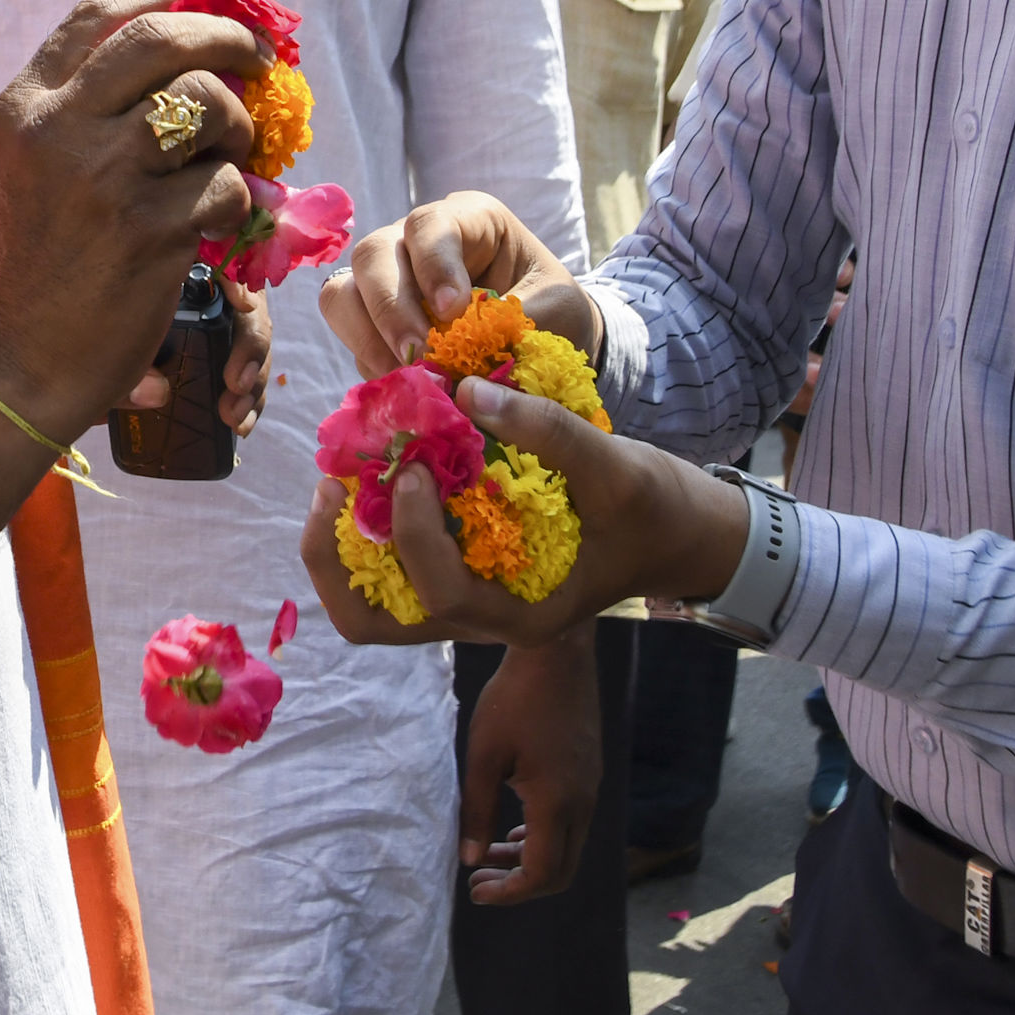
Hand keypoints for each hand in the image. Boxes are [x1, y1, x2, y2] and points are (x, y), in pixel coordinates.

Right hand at [0, 0, 272, 429]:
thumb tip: (188, 50)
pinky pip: (226, 183)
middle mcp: (57, 129)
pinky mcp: (149, 230)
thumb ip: (85, 107)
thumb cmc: (44, 257)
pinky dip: (235, 199)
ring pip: (205, 103)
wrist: (28, 357)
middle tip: (258, 58)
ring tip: (232, 154)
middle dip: (224, 36)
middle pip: (159, 38)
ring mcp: (104, 178)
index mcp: (23, 106)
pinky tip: (214, 221)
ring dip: (237, 126)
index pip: (96, 19)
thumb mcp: (35, 165)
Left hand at [295, 374, 739, 650]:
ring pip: (370, 608)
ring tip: (337, 483)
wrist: (678, 535)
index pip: (441, 594)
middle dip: (335, 556)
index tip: (416, 468)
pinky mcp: (461, 577)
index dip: (415, 533)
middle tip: (336, 484)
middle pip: (372, 624)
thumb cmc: (654, 509)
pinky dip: (367, 533)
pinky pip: (388, 575)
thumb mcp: (617, 466)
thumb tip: (463, 390)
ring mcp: (465, 604)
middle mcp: (481, 622)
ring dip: (337, 552)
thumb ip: (546, 430)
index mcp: (522, 615)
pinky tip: (373, 476)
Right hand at [320, 192, 585, 383]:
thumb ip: (519, 325)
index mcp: (468, 220)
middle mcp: (416, 241)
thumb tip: (473, 366)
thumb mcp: (557, 307)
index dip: (433, 266)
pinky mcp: (375, 320)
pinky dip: (372, 363)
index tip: (453, 312)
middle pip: (373, 255)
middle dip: (389, 309)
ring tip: (407, 376)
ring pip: (343, 293)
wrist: (549, 334)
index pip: (429, 225)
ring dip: (368, 338)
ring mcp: (389, 279)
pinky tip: (406, 387)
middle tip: (419, 356)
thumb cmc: (555, 308)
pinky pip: (351, 337)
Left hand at [461, 630, 600, 904]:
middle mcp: (582, 804)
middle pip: (560, 872)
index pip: (541, 874)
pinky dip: (544, 837)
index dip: (508, 894)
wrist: (557, 655)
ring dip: (530, 860)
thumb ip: (476, 811)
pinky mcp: (590, 775)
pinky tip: (514, 827)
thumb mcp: (484, 756)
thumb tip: (468, 858)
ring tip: (489, 852)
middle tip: (480, 879)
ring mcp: (591, 790)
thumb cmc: (514, 700)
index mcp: (556, 803)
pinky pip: (572, 824)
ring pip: (567, 848)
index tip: (474, 891)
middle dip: (519, 885)